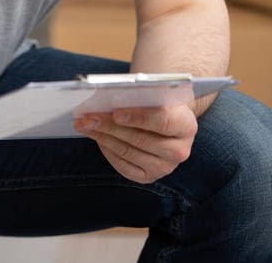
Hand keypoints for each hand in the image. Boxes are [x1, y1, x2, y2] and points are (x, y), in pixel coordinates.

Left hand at [74, 105, 197, 183]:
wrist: (166, 117)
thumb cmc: (156, 100)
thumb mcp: (155, 94)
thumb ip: (139, 96)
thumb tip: (107, 99)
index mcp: (186, 125)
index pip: (163, 121)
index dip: (138, 117)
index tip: (115, 112)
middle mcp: (180, 151)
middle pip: (141, 139)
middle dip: (110, 126)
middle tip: (87, 117)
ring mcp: (165, 167)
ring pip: (129, 153)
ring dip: (103, 137)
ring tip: (85, 125)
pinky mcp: (150, 177)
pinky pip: (125, 167)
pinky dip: (108, 151)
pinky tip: (97, 138)